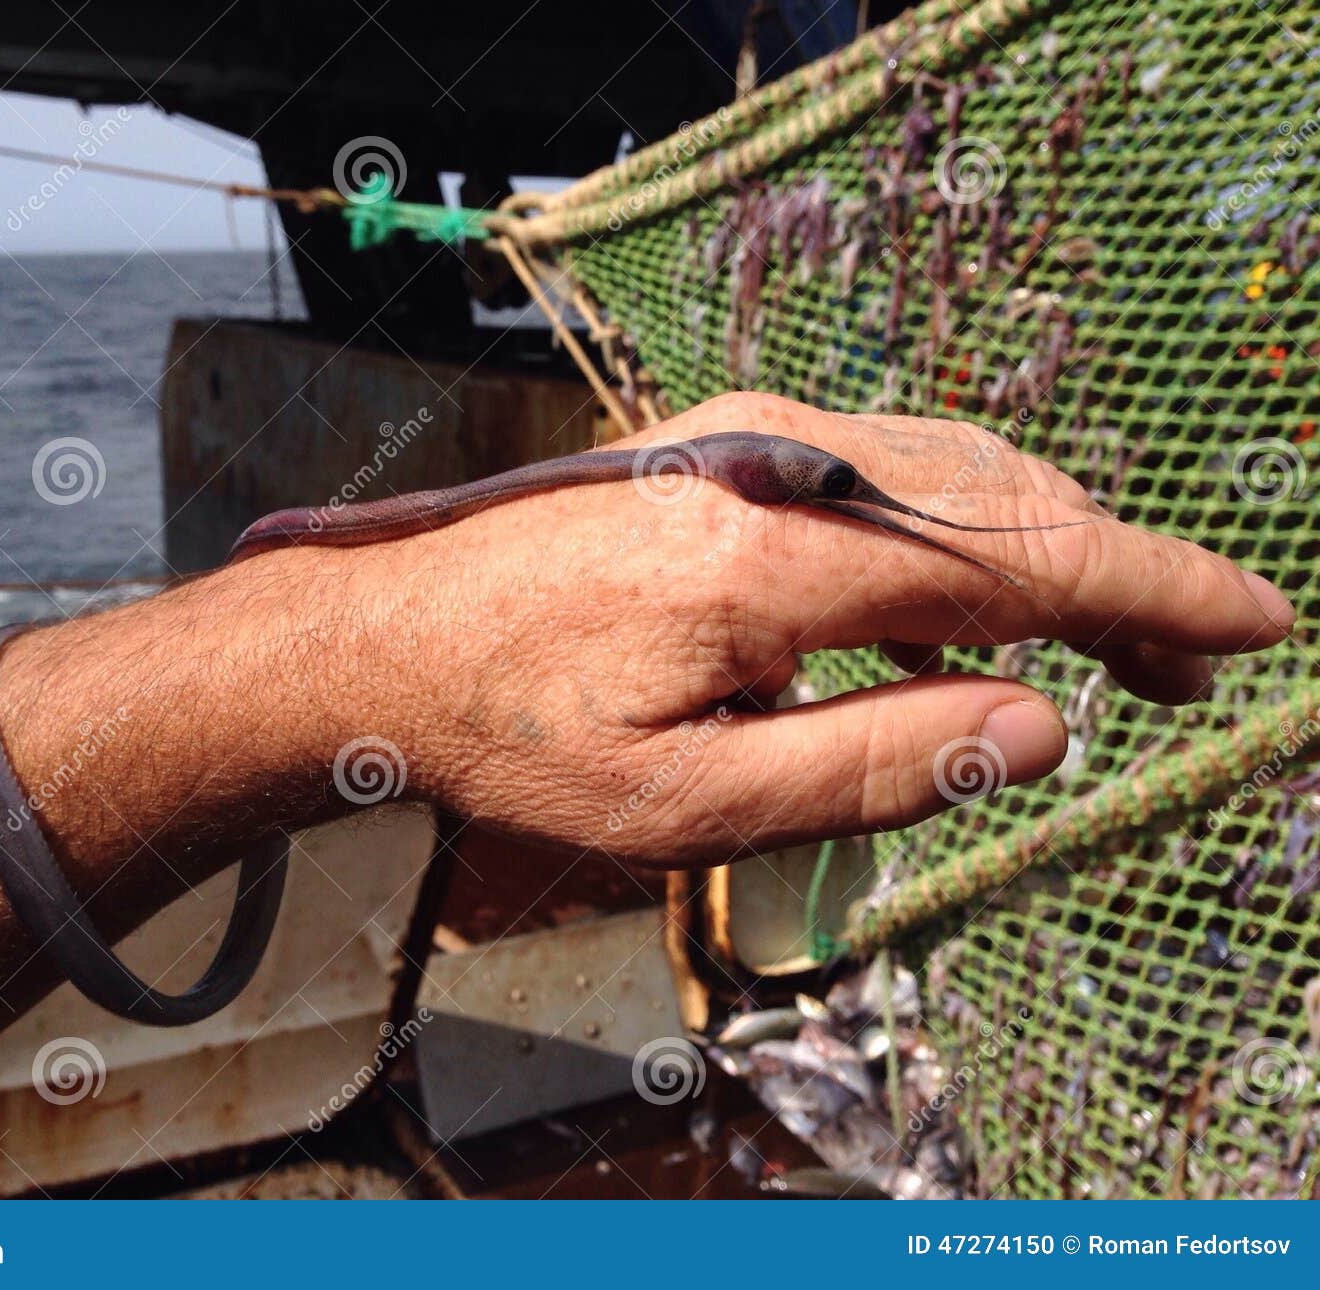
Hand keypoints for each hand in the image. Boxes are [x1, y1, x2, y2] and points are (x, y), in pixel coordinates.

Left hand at [277, 392, 1293, 865]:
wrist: (380, 640)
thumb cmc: (513, 735)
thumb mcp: (693, 804)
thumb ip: (877, 763)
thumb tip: (1040, 725)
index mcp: (774, 558)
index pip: (1021, 562)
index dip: (1155, 595)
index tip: (1254, 623)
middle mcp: (775, 465)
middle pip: (1006, 501)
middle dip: (1114, 580)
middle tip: (1181, 672)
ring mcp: (748, 438)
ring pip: (955, 472)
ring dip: (1042, 550)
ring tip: (1098, 646)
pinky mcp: (726, 444)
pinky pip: (888, 469)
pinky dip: (958, 530)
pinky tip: (964, 609)